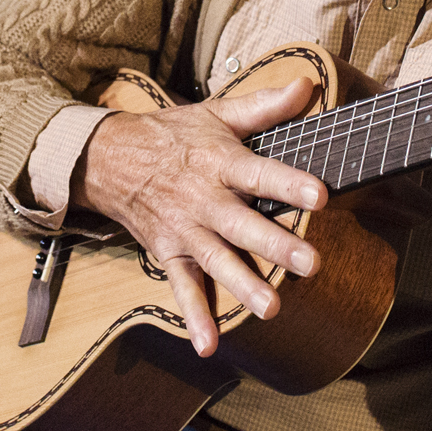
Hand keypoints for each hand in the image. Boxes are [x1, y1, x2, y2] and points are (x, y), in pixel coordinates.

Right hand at [70, 78, 327, 358]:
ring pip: (217, 261)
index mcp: (219, 162)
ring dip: (243, 287)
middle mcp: (203, 199)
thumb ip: (265, 106)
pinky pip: (182, 289)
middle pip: (242, 224)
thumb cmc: (175, 136)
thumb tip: (308, 85)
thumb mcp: (217, 114)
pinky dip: (193, 318)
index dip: (290, 183)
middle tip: (311, 264)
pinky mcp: (170, 254)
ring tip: (272, 309)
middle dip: (275, 245)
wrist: (110, 159)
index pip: (259, 173)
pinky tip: (208, 345)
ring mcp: (185, 231)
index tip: (321, 195)